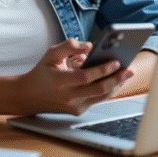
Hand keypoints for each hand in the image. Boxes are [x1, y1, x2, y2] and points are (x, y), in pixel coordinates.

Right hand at [13, 38, 133, 115]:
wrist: (29, 96)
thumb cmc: (42, 72)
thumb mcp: (50, 54)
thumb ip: (69, 46)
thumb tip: (89, 46)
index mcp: (60, 82)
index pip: (86, 77)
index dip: (102, 70)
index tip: (115, 61)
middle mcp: (68, 97)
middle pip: (98, 90)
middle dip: (116, 79)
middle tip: (129, 69)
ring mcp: (74, 106)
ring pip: (101, 97)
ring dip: (116, 85)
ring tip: (127, 75)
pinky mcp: (77, 111)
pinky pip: (97, 100)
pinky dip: (108, 90)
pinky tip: (116, 81)